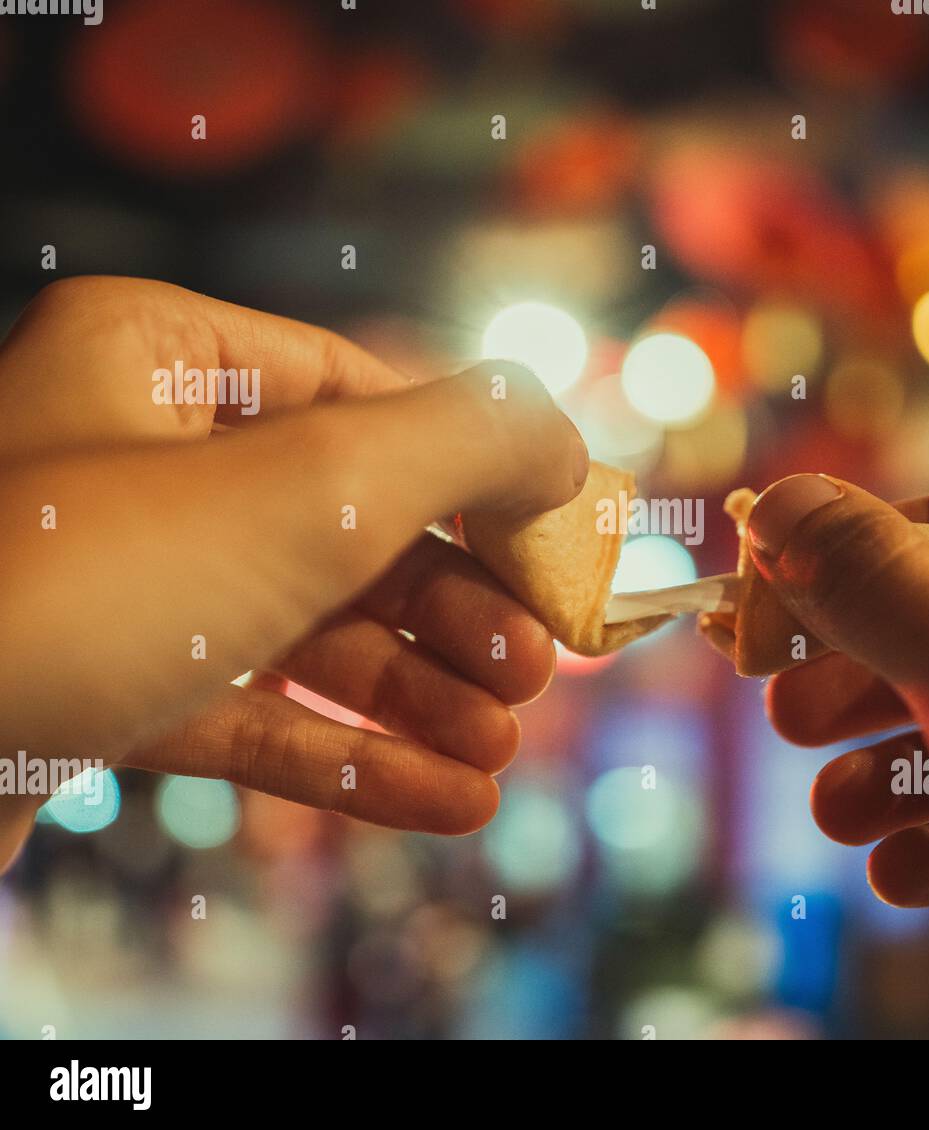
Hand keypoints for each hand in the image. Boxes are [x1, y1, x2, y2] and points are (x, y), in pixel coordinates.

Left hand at [0, 277, 587, 867]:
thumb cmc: (79, 585)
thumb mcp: (309, 487)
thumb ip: (460, 444)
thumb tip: (562, 439)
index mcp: (162, 360)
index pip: (369, 396)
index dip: (480, 471)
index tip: (560, 536)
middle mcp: (138, 464)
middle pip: (350, 528)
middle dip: (453, 612)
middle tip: (536, 670)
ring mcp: (120, 588)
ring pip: (308, 635)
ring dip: (417, 698)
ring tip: (498, 751)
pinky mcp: (104, 695)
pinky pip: (253, 716)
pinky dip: (353, 758)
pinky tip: (448, 801)